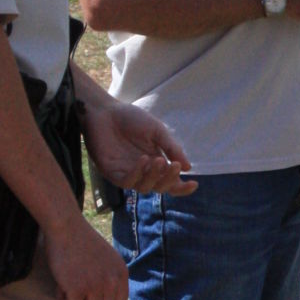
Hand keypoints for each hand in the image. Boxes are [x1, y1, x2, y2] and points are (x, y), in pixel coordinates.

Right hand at [41, 214, 129, 299]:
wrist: (66, 226)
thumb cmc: (81, 241)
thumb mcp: (107, 259)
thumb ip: (110, 278)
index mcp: (121, 274)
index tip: (90, 296)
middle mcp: (112, 282)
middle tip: (75, 290)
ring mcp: (96, 286)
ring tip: (67, 289)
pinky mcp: (77, 289)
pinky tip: (59, 288)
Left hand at [82, 97, 196, 197]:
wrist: (105, 111)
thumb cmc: (130, 118)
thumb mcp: (157, 131)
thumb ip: (171, 148)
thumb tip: (188, 167)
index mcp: (156, 161)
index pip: (171, 181)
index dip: (182, 187)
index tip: (194, 184)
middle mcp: (143, 171)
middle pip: (160, 187)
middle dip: (169, 179)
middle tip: (174, 165)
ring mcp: (128, 173)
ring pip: (145, 188)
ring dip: (154, 176)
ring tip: (158, 160)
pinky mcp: (112, 173)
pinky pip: (127, 182)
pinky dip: (137, 174)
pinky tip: (143, 160)